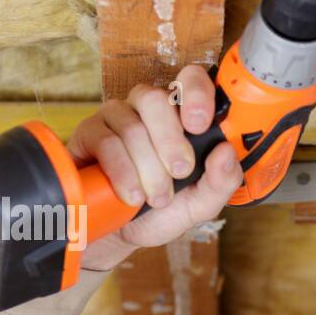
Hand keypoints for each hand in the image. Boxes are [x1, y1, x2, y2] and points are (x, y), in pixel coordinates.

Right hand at [67, 63, 243, 269]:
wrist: (123, 234)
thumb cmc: (163, 211)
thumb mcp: (202, 203)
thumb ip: (222, 181)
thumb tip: (226, 151)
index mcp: (181, 117)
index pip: (189, 80)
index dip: (195, 94)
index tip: (198, 125)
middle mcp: (148, 110)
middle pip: (155, 100)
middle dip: (170, 141)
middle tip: (179, 172)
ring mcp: (116, 118)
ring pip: (132, 127)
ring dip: (148, 170)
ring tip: (156, 198)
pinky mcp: (89, 133)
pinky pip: (106, 142)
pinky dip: (123, 173)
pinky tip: (132, 196)